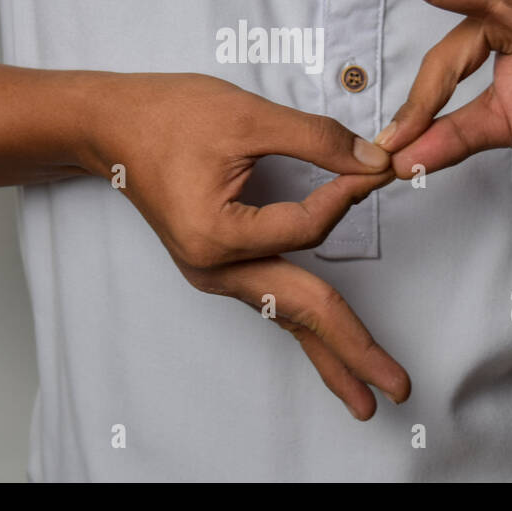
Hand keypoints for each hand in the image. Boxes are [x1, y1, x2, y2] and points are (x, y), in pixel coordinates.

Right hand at [78, 72, 410, 418]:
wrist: (112, 125)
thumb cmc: (169, 115)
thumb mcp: (248, 117)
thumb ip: (316, 140)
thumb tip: (373, 162)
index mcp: (216, 235)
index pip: (306, 228)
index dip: (347, 195)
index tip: (378, 168)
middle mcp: (213, 268)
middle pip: (299, 312)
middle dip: (352, 351)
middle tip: (399, 388)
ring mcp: (214, 273)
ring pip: (285, 317)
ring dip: (331, 353)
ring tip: (367, 394)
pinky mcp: (218, 266)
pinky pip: (271, 300)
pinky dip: (305, 325)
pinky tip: (329, 350)